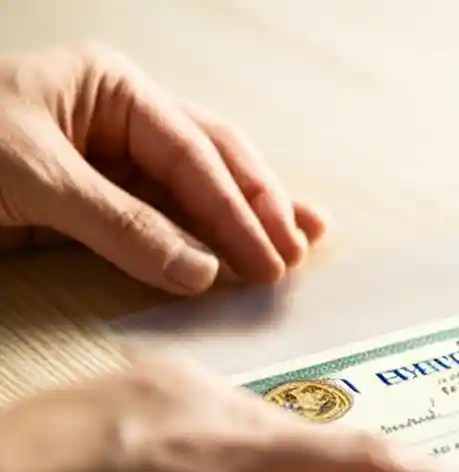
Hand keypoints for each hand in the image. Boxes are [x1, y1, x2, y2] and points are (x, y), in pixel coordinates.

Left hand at [0, 43, 326, 294]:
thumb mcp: (33, 178)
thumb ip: (121, 225)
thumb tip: (200, 271)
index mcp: (111, 88)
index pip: (193, 151)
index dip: (237, 208)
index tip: (268, 259)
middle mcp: (120, 117)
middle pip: (212, 159)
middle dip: (258, 206)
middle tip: (295, 255)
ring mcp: (109, 158)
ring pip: (195, 189)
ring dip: (246, 219)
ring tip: (300, 245)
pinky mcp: (93, 200)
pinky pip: (161, 219)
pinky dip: (202, 239)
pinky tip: (238, 252)